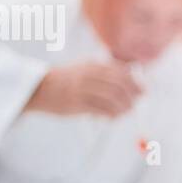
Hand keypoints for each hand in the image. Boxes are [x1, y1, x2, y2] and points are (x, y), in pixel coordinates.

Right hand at [25, 61, 142, 117]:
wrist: (39, 88)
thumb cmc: (67, 80)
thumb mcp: (85, 68)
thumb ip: (106, 72)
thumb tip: (131, 77)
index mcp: (92, 65)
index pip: (121, 72)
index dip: (135, 83)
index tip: (142, 91)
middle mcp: (89, 75)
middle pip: (119, 85)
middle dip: (132, 96)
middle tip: (134, 104)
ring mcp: (82, 90)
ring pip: (112, 99)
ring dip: (123, 107)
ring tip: (124, 112)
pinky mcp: (77, 104)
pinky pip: (101, 110)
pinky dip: (111, 114)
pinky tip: (112, 117)